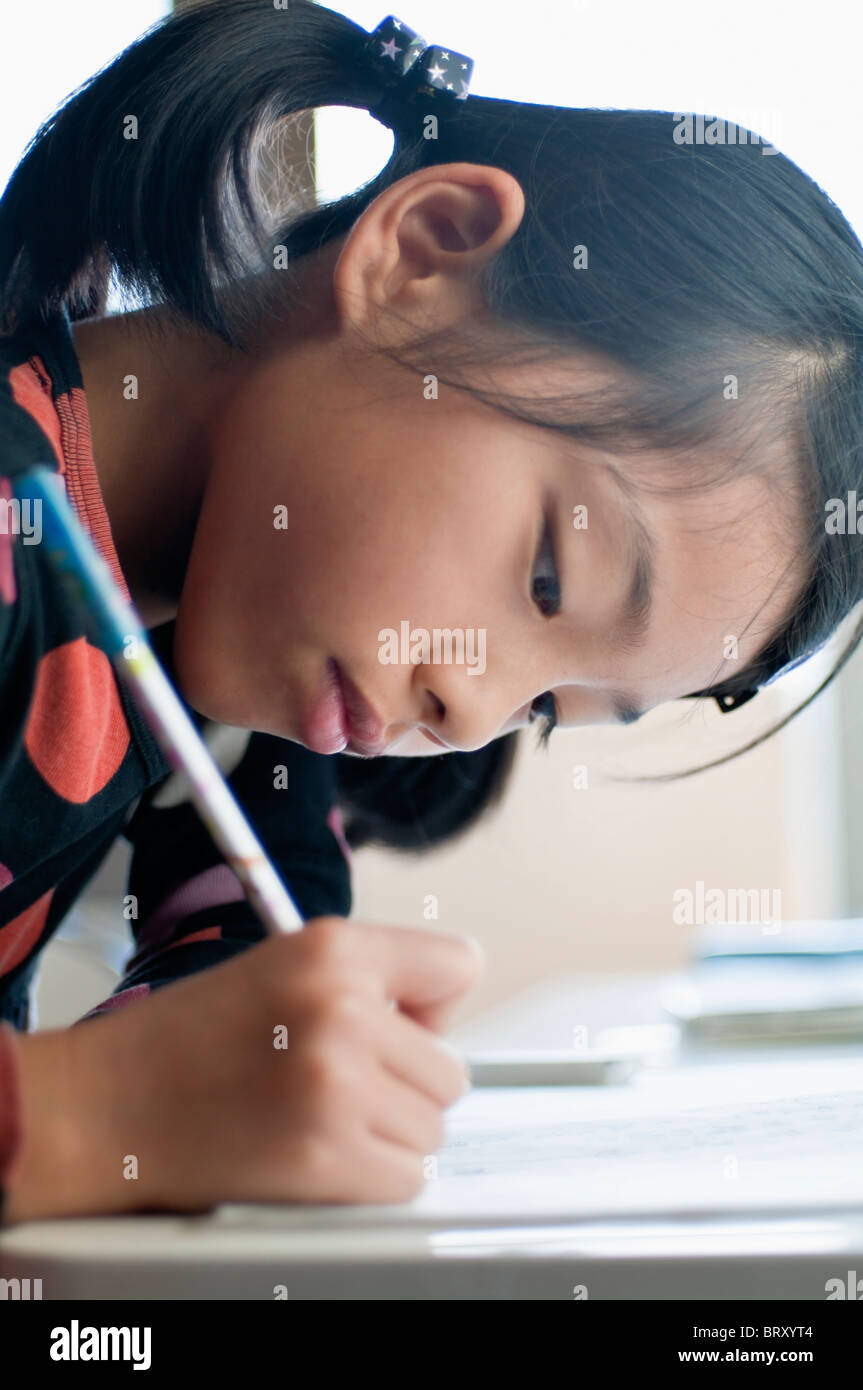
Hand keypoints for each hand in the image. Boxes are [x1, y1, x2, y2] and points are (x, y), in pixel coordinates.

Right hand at [4, 918, 483, 1220]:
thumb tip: (443, 1016)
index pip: (459, 965)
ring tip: (318, 1115)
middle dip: (405, 1081)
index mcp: (332, 949)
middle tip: (335, 1079)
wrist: (107, 1106)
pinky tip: (317, 1152)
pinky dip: (372, 1178)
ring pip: (431, 1127)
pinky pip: (407, 1178)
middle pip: (450, 1067)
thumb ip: (368, 975)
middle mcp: (343, 1010)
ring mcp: (337, 1086)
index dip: (431, 1004)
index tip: (402, 1021)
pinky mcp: (326, 1158)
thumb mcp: (281, 964)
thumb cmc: (186, 1039)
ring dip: (387, 1132)